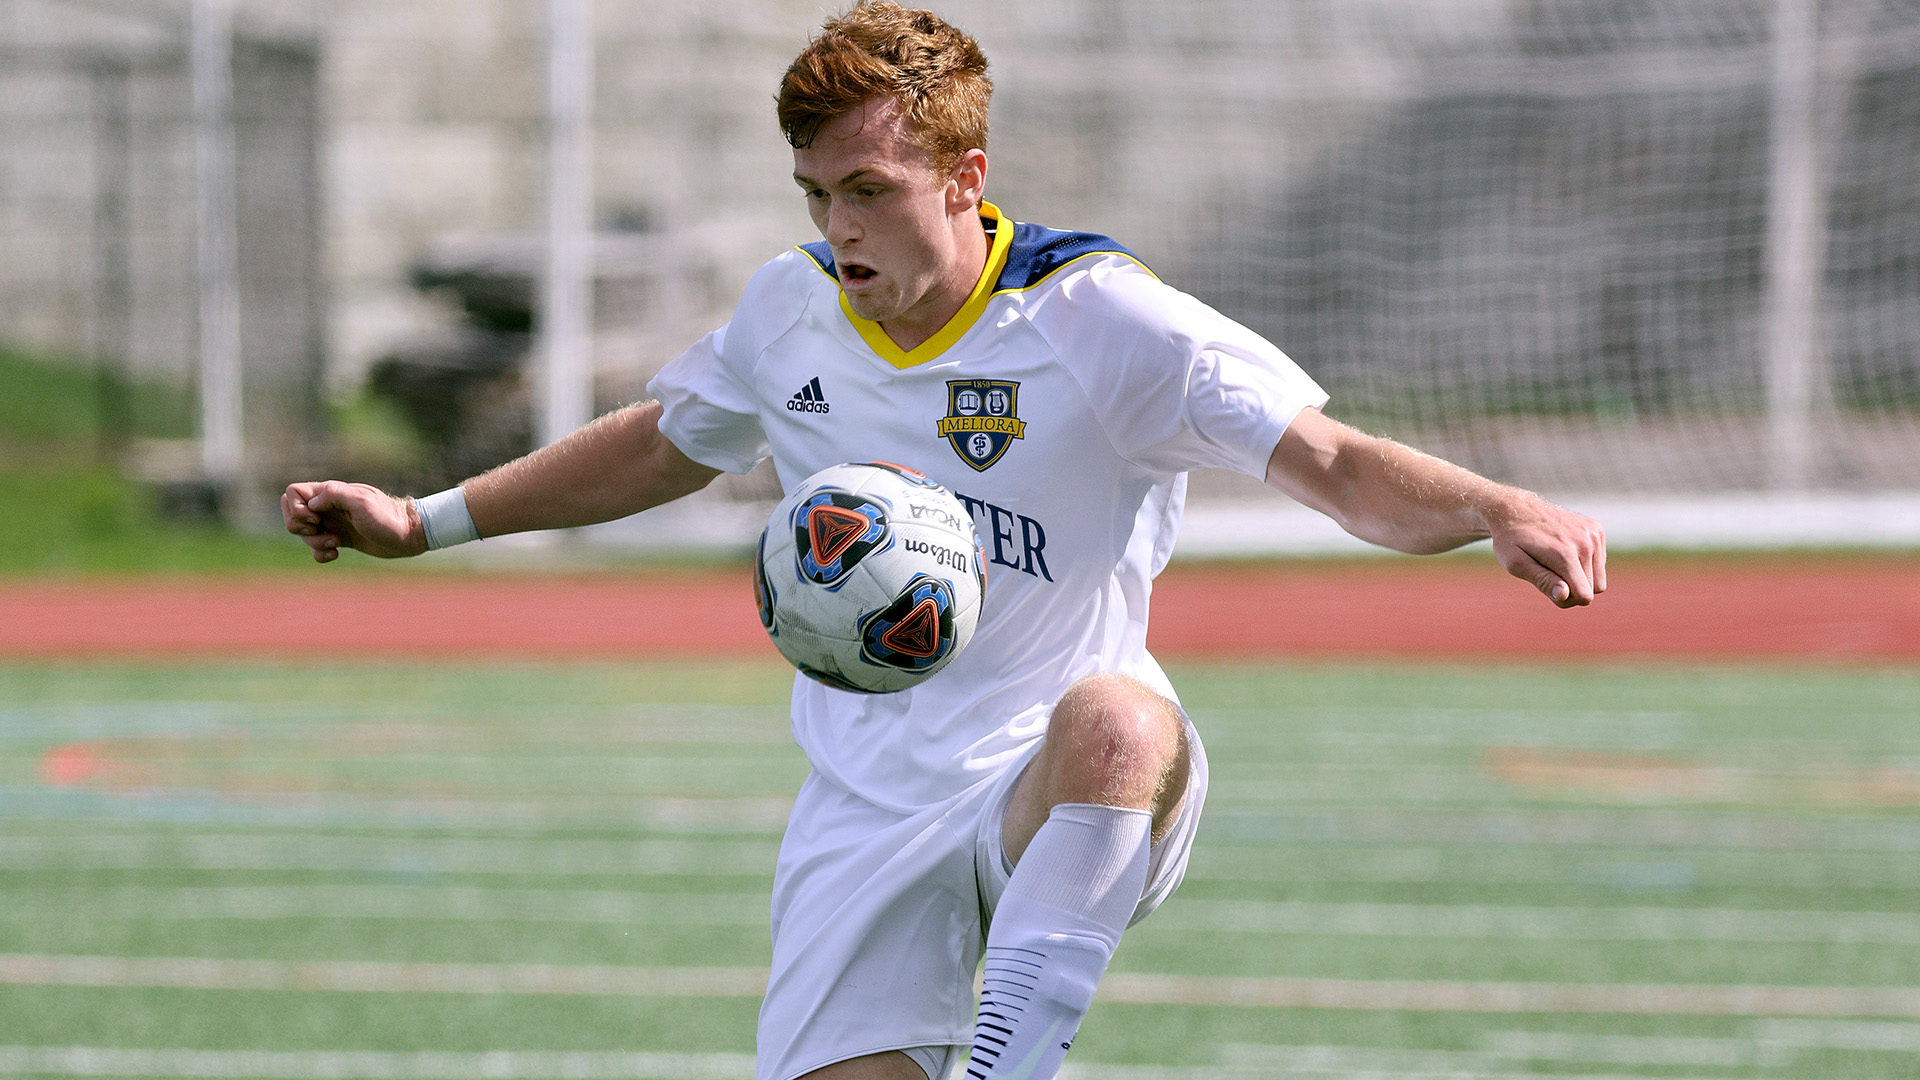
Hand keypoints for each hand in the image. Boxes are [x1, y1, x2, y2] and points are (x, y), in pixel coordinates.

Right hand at [282, 480, 426, 562]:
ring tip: (336, 543)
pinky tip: (336, 554)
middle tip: (321, 530)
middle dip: (300, 527)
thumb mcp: (362, 501)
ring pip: (302, 533)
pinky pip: (315, 548)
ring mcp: (333, 523)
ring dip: (313, 542)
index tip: (316, 518)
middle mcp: (328, 507)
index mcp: (330, 493)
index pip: (292, 492)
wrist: (408, 535)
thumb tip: (311, 504)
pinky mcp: (339, 539)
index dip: (296, 508)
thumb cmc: (387, 517)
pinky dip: (320, 554)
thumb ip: (334, 495)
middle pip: (291, 514)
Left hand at [1486, 494, 1606, 607]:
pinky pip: (1599, 563)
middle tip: (1548, 574)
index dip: (1566, 600)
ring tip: (1556, 563)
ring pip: (1599, 579)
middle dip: (1573, 590)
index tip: (1547, 587)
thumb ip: (1542, 581)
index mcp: (1564, 553)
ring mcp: (1593, 533)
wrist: (1515, 508)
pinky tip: (1564, 551)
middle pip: (1593, 589)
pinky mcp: (1597, 529)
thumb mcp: (1516, 564)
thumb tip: (1565, 595)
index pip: (1584, 596)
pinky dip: (1584, 564)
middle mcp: (1584, 542)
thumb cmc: (1511, 540)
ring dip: (1580, 577)